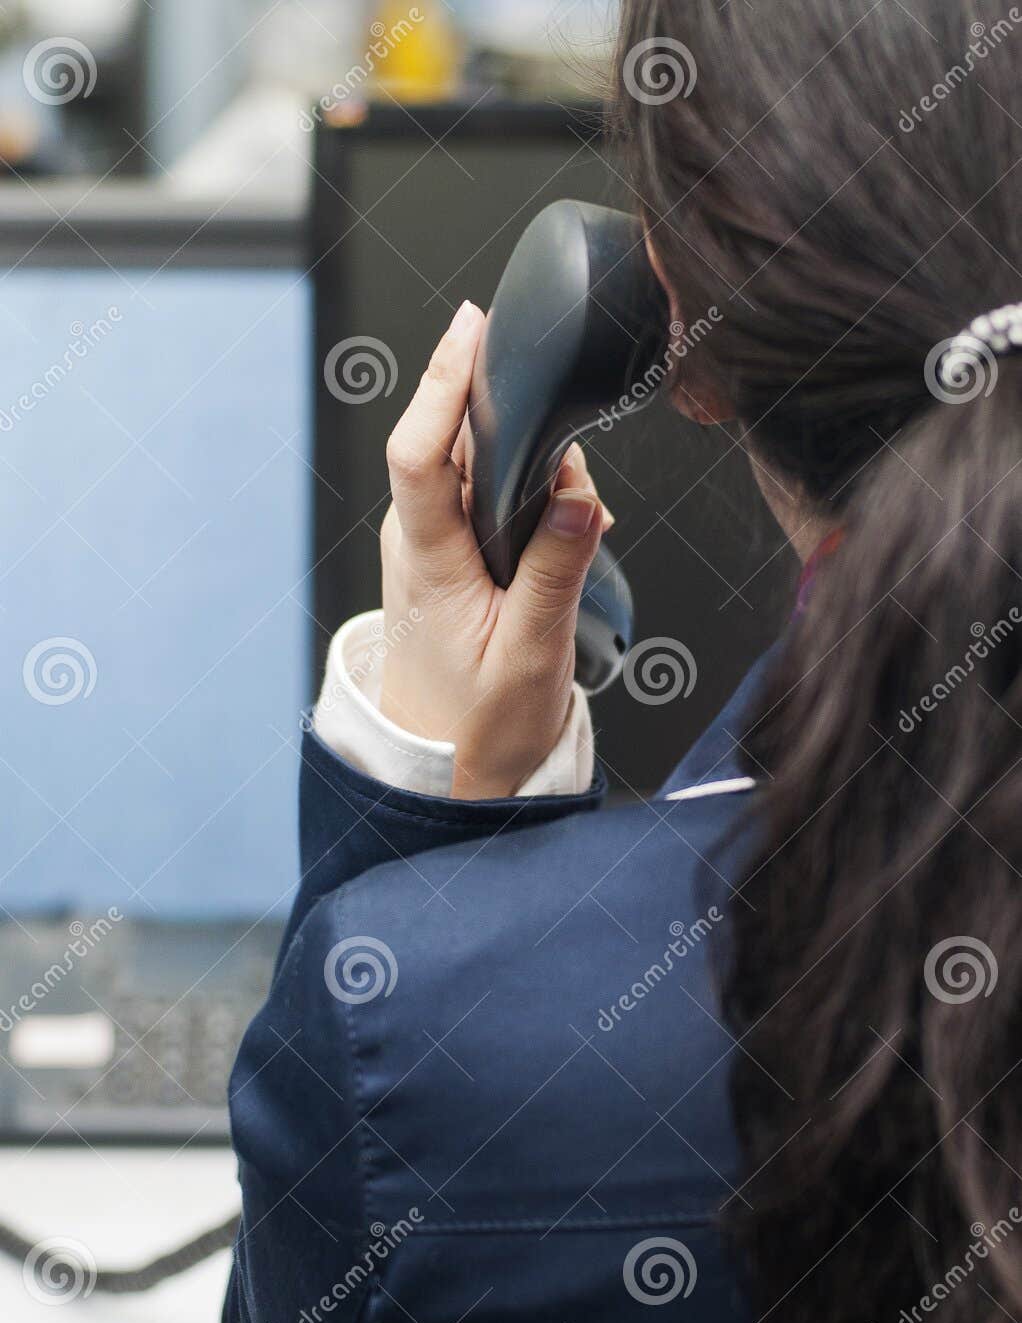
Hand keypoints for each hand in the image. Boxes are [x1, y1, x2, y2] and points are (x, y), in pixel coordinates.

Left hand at [378, 300, 610, 799]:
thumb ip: (556, 570)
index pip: (419, 453)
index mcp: (429, 562)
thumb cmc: (478, 726)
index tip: (472, 328)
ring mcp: (430, 547)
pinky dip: (526, 491)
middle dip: (511, 415)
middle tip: (568, 439)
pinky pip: (485, 496)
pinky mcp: (449, 556)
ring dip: (528, 463)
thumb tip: (578, 496)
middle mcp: (419, 542)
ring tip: (570, 516)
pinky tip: (560, 523)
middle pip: (455, 442)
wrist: (446, 773)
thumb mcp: (530, 655)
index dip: (441, 384)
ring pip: (477, 467)